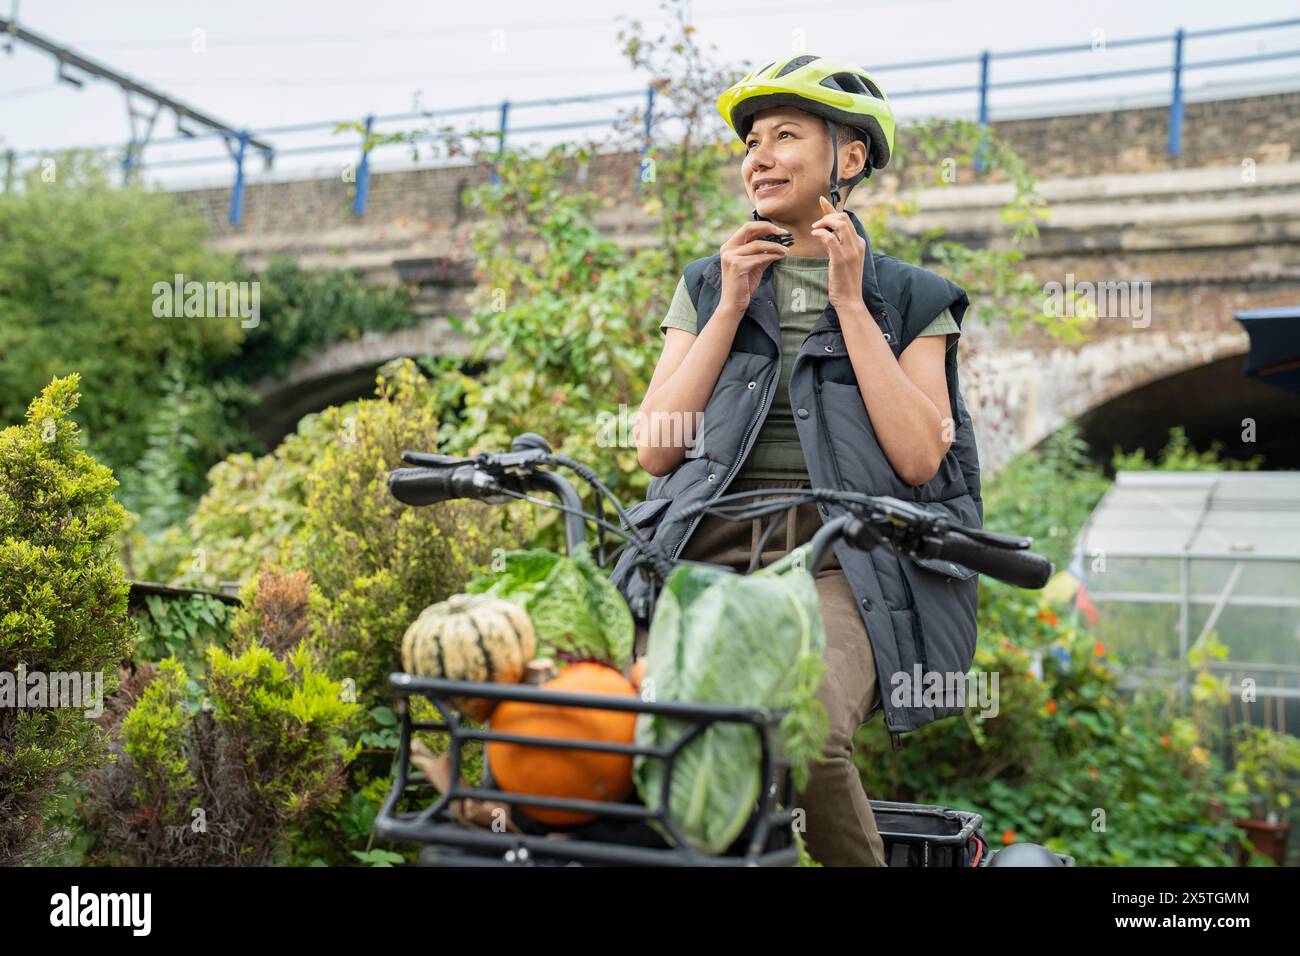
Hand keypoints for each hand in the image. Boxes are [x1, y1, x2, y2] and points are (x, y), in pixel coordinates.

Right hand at [718, 219, 789, 315]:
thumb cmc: (743, 285)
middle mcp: (727, 249)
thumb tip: (779, 244)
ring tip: (786, 249)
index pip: (747, 228)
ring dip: (775, 246)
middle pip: (749, 228)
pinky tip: (780, 256)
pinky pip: (760, 257)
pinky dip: (772, 255)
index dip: (764, 226)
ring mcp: (731, 257)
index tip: (779, 230)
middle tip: (784, 233)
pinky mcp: (737, 266)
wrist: (734, 303)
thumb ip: (763, 253)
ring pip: (758, 244)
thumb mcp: (754, 265)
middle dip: (769, 228)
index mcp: (729, 246)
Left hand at [811, 194, 886, 320]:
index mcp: (859, 243)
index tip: (822, 202)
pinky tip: (814, 235)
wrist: (850, 299)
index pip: (846, 220)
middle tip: (816, 225)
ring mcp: (850, 250)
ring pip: (839, 223)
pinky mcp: (841, 258)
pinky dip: (820, 232)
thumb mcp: (843, 259)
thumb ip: (837, 245)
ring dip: (824, 222)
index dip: (832, 209)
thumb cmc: (844, 281)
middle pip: (843, 218)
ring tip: (814, 230)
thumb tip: (826, 233)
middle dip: (827, 216)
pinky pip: (830, 237)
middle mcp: (857, 244)